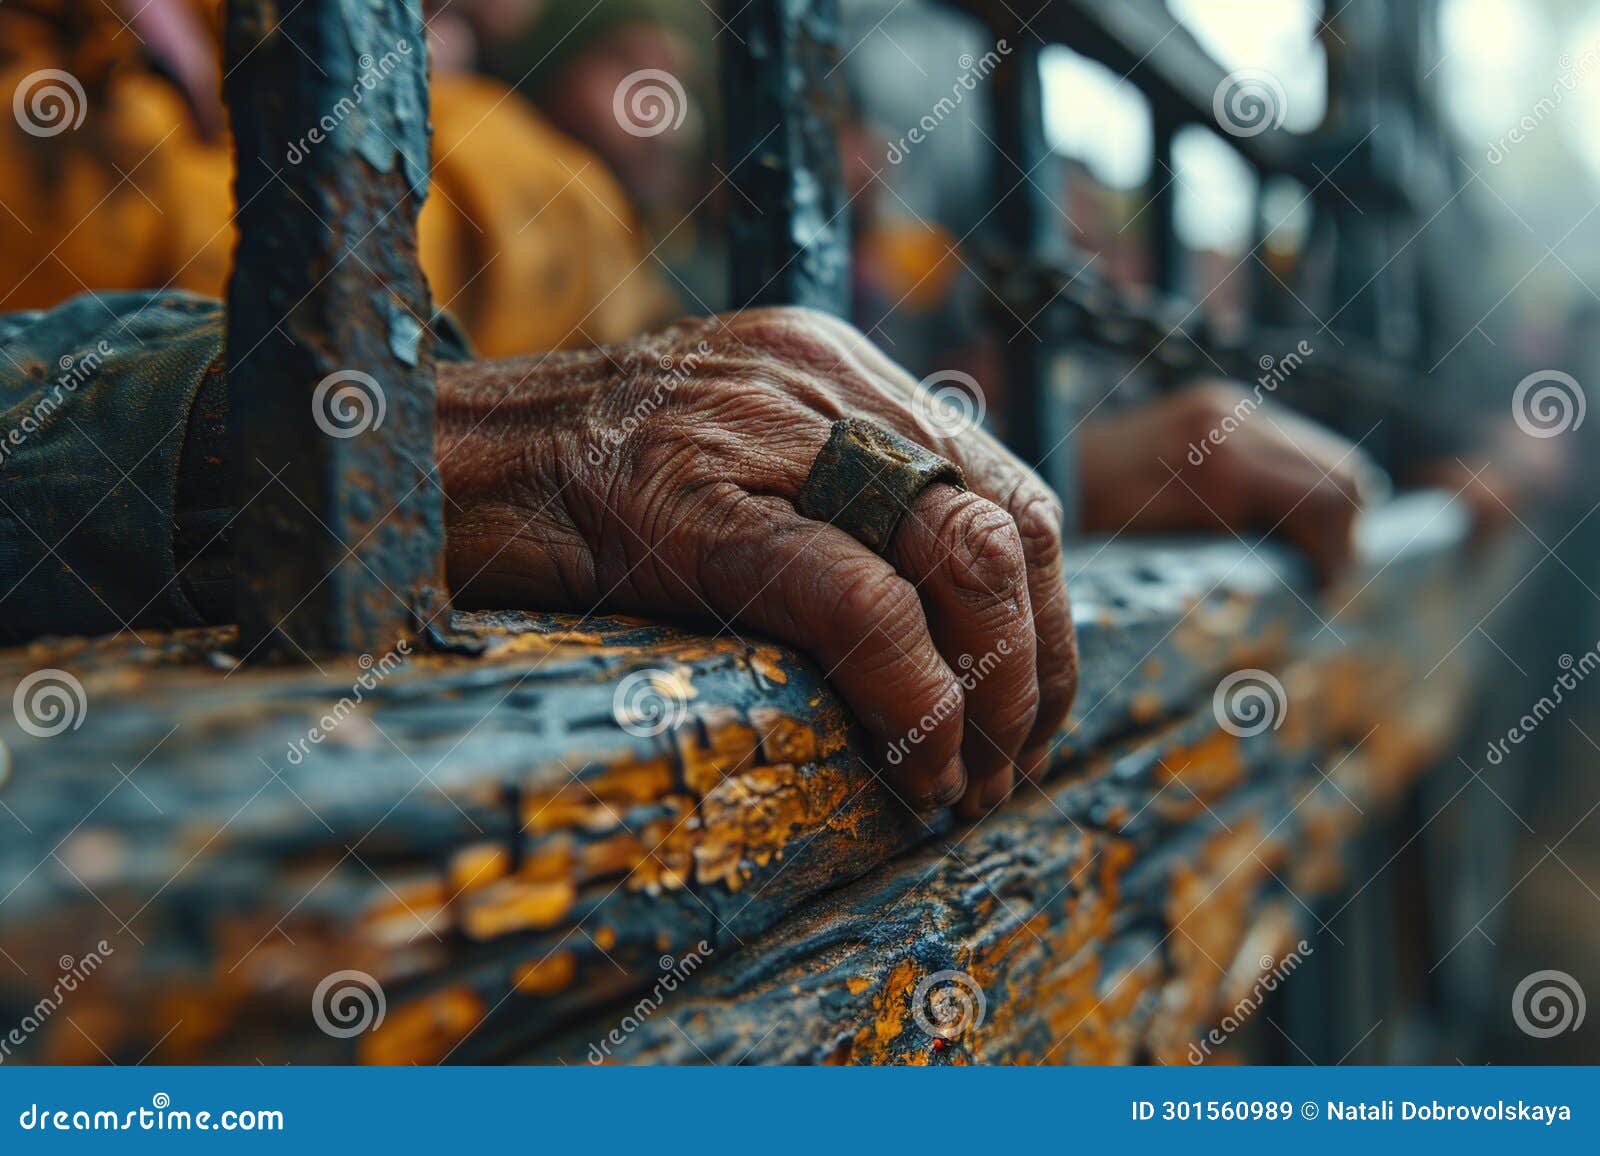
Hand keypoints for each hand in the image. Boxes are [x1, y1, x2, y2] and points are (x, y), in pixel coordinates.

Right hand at [435, 308, 1077, 813]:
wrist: (426, 469)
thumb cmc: (567, 493)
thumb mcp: (728, 467)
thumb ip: (830, 505)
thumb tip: (937, 619)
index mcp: (833, 370)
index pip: (1004, 490)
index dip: (1044, 618)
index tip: (1026, 710)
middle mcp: (818, 381)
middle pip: (1006, 526)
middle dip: (1035, 669)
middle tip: (1008, 768)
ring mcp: (759, 433)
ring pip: (962, 559)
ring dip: (994, 697)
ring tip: (966, 784)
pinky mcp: (698, 507)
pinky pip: (863, 606)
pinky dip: (917, 701)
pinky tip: (916, 769)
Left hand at [1079, 382, 1380, 582]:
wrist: (1044, 472)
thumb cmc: (1093, 532)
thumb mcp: (1168, 559)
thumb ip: (1241, 560)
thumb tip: (1312, 577)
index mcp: (1223, 467)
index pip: (1332, 500)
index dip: (1341, 555)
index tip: (1323, 594)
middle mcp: (1235, 421)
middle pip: (1345, 473)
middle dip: (1346, 531)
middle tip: (1322, 578)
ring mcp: (1231, 405)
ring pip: (1328, 454)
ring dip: (1330, 506)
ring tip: (1305, 553)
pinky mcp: (1222, 402)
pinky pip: (1292, 441)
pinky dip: (1302, 482)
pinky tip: (1276, 518)